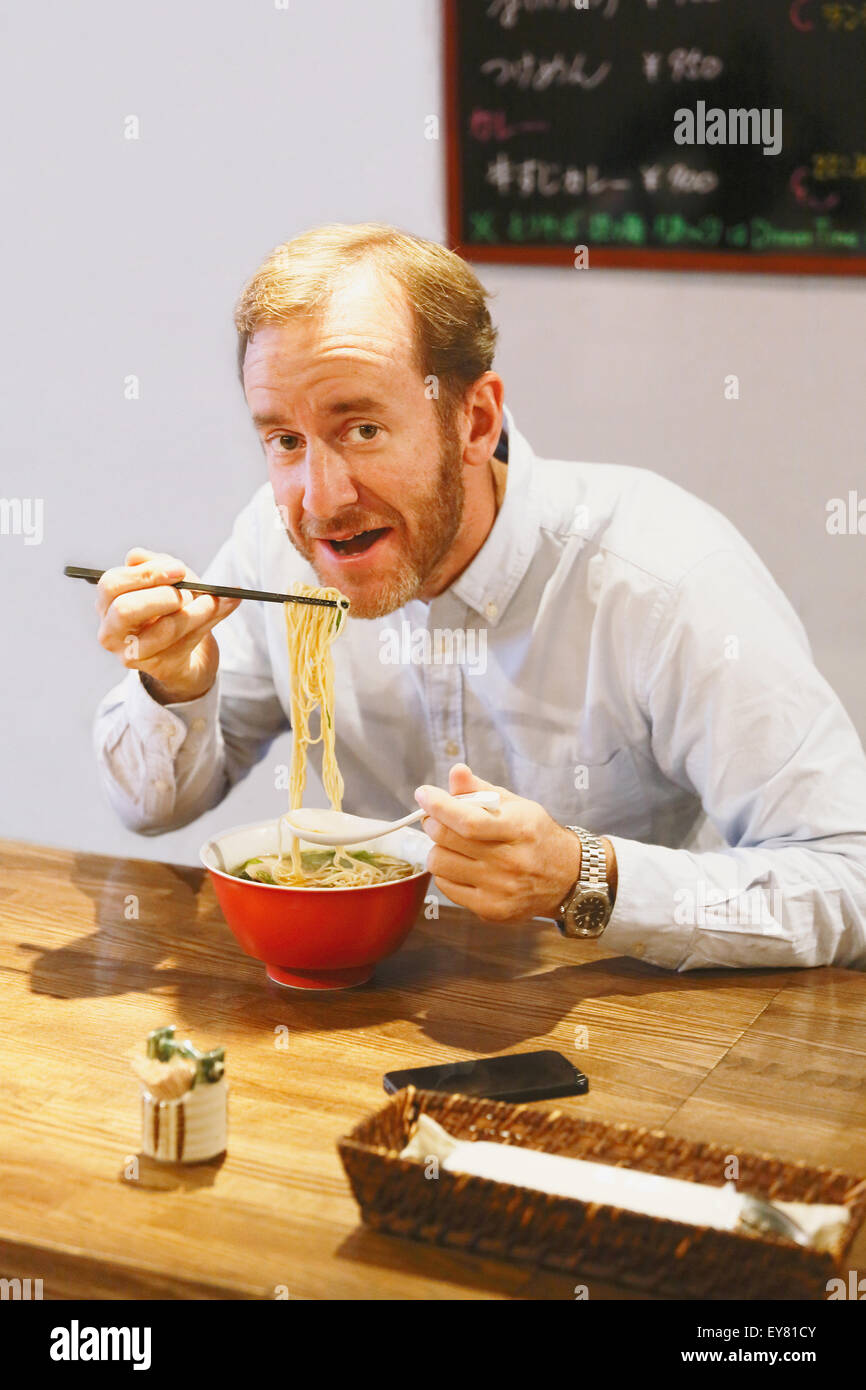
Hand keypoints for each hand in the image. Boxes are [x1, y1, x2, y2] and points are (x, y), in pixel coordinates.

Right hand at [96, 548, 239, 703]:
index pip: (112, 584)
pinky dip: (206, 623)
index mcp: (107, 602)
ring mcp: (132, 654)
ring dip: (194, 611)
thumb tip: (165, 563)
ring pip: (163, 629)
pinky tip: (220, 608)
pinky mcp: (159, 667)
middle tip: (188, 591)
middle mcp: (111, 631)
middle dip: (162, 596)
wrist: (187, 649)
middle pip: (124, 609)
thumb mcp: (168, 581)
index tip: (178, 569)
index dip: (146, 574)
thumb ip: (164, 567)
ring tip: (212, 600)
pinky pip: (185, 643)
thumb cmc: (171, 607)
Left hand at [414, 762, 582, 922]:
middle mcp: (510, 862)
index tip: (423, 794)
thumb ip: (482, 789)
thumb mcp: (516, 806)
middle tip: (438, 818)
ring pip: (440, 864)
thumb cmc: (536, 836)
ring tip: (452, 844)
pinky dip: (446, 872)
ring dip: (438, 848)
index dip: (439, 806)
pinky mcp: (491, 910)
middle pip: (448, 840)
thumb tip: (456, 772)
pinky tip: (461, 865)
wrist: (566, 878)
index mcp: (518, 830)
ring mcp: (500, 890)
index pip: (468, 821)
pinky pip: (446, 887)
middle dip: (434, 823)